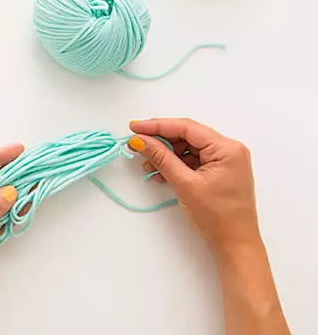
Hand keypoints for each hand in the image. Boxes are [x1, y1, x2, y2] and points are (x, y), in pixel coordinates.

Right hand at [128, 118, 288, 333]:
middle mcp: (229, 149)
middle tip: (137, 145)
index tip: (134, 127)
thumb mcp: (184, 184)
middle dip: (161, 141)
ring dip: (167, 154)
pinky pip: (194, 160)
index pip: (186, 128)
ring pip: (189, 148)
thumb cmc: (216, 216)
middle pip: (188, 136)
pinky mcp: (220, 171)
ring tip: (147, 164)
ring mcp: (226, 160)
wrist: (235, 245)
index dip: (157, 126)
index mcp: (226, 148)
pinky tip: (160, 173)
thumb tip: (140, 140)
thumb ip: (161, 157)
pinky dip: (176, 164)